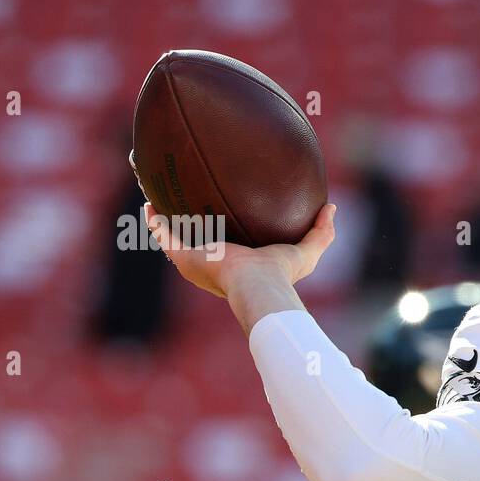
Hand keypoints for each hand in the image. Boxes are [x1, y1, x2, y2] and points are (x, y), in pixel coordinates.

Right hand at [144, 201, 335, 299]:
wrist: (258, 284)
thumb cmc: (281, 274)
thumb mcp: (307, 251)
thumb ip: (321, 232)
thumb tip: (331, 208)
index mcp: (238, 265)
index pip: (228, 247)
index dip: (222, 232)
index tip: (222, 214)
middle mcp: (213, 265)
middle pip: (196, 241)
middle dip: (189, 223)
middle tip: (186, 202)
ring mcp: (194, 262)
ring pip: (174, 237)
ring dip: (165, 218)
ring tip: (159, 196)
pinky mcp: (182, 257)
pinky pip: (162, 235)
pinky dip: (153, 219)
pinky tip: (148, 201)